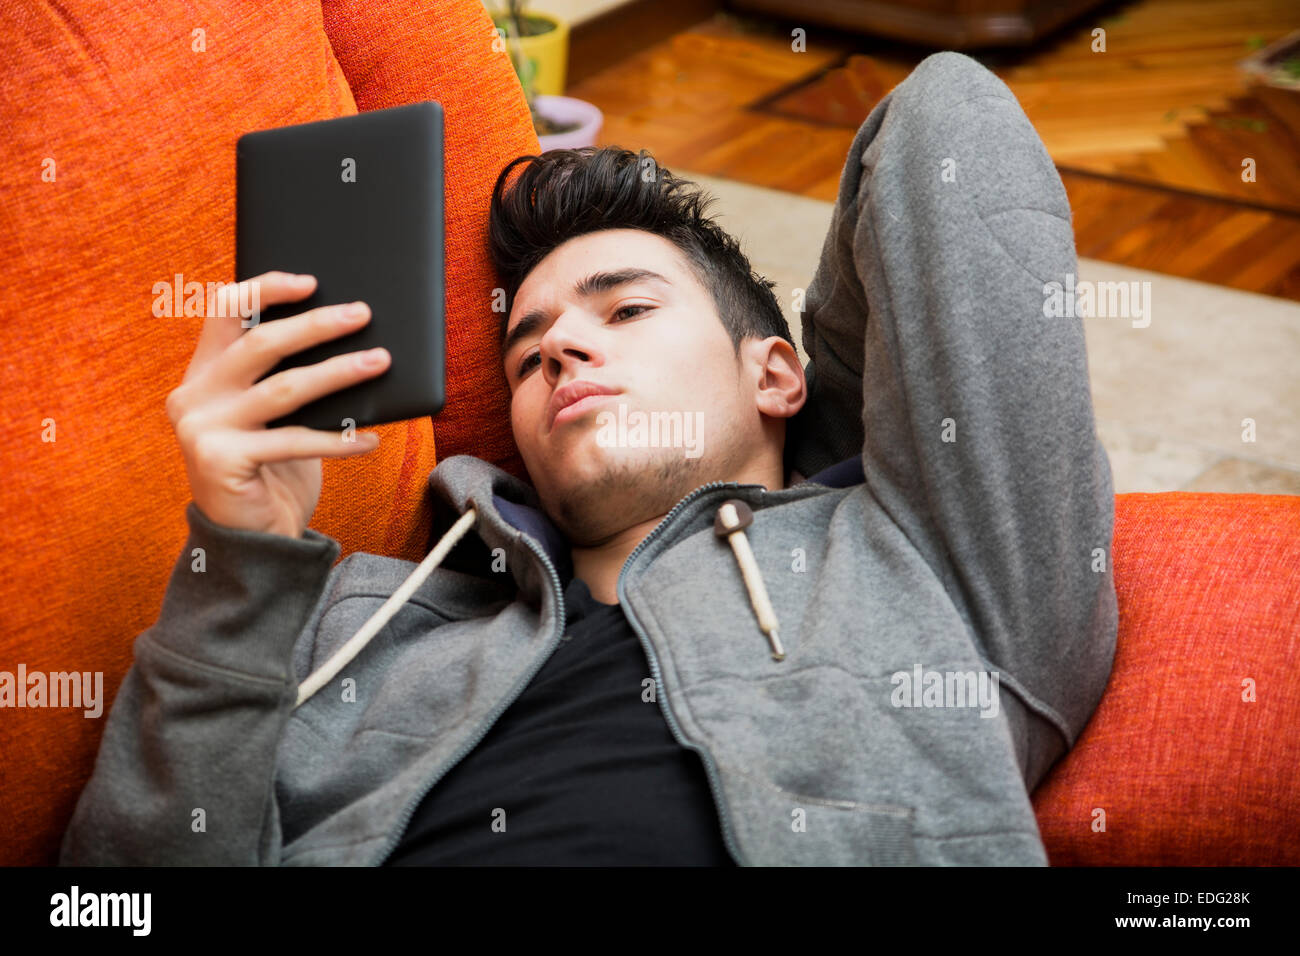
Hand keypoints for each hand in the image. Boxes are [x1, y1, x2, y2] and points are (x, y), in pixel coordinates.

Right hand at [165, 271, 389, 538]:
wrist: (252, 540)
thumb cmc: (274, 470)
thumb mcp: (277, 417)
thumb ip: (289, 378)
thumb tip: (350, 336)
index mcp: (202, 375)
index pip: (223, 312)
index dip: (265, 289)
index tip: (311, 281)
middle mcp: (193, 396)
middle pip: (259, 344)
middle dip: (316, 325)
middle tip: (362, 313)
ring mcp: (202, 429)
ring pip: (283, 389)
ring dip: (339, 373)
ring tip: (380, 361)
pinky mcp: (220, 462)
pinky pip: (293, 441)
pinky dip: (338, 439)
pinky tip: (371, 437)